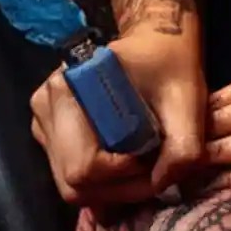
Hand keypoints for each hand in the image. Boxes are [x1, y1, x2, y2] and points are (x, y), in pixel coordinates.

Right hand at [30, 27, 206, 205]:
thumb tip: (159, 186)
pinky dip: (102, 184)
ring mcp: (43, 124)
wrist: (154, 41)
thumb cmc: (170, 64)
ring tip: (143, 168)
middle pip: (74, 184)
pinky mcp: (49, 136)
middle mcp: (45, 108)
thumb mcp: (188, 101)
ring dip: (112, 190)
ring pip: (71, 187)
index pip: (85, 165)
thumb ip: (182, 149)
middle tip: (154, 174)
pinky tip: (127, 164)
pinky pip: (71, 178)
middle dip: (119, 190)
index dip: (125, 176)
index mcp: (68, 91)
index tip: (156, 161)